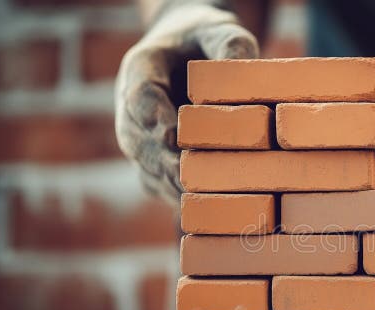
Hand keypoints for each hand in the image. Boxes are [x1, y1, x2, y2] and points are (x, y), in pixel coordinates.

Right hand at [115, 2, 257, 205]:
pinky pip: (162, 187)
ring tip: (199, 202)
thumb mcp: (217, 31)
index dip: (151, 116)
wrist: (190, 56)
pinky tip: (207, 213)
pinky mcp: (157, 166)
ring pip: (148, 170)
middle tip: (187, 178)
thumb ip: (228, 43)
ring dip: (171, 187)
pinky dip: (181, 200)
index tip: (170, 134)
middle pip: (138, 141)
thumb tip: (243, 65)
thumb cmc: (205, 42)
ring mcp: (141, 141)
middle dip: (162, 162)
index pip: (139, 95)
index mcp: (141, 70)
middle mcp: (132, 110)